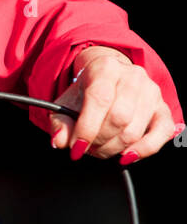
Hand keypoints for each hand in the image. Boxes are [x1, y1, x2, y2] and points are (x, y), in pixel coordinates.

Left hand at [48, 47, 179, 165]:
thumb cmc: (87, 92)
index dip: (87, 128)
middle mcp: (132, 77)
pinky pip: (161, 134)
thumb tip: (60, 141)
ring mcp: (151, 92)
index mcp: (105, 68)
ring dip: (114, 148)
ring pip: (134, 130)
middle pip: (119, 118)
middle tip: (88, 148)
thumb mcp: (66, 103)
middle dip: (100, 141)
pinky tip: (126, 156)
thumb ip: (60, 123)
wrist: (108, 79)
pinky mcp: (163, 109)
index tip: (76, 147)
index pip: (99, 100)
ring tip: (100, 148)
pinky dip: (143, 150)